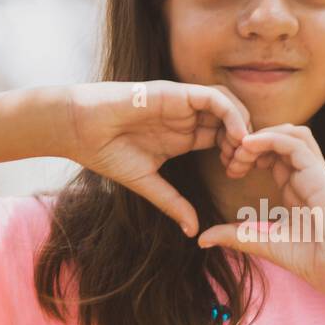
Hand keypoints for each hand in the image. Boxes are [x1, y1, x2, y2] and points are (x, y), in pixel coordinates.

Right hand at [64, 80, 251, 234]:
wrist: (79, 129)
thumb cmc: (106, 152)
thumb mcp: (147, 183)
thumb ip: (172, 203)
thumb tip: (193, 231)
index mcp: (184, 136)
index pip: (222, 138)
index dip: (236, 154)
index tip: (238, 175)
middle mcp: (187, 117)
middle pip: (231, 121)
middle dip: (245, 141)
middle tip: (245, 164)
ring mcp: (183, 104)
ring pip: (228, 105)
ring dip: (242, 125)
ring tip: (242, 150)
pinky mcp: (176, 93)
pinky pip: (213, 98)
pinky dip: (230, 114)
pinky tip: (235, 135)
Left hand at [196, 123, 324, 296]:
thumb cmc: (311, 259)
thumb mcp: (262, 243)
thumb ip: (235, 236)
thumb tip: (202, 239)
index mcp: (295, 188)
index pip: (272, 156)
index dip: (248, 154)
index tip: (229, 168)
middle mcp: (304, 176)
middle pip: (280, 139)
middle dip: (252, 142)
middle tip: (230, 158)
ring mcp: (314, 173)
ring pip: (291, 133)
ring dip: (263, 134)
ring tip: (240, 149)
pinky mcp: (320, 174)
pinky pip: (296, 143)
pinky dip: (271, 138)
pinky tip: (249, 146)